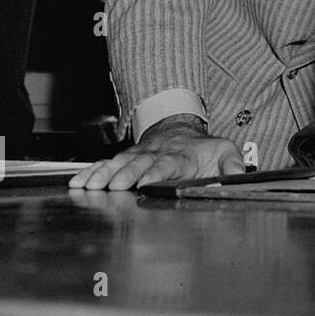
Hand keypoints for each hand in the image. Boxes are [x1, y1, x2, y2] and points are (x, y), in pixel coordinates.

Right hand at [69, 114, 243, 190]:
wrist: (180, 129)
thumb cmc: (204, 148)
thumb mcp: (225, 151)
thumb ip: (232, 165)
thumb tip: (237, 178)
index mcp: (181, 156)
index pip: (168, 163)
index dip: (156, 172)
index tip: (145, 183)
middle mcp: (156, 154)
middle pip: (139, 163)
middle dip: (125, 175)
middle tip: (114, 186)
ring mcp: (139, 155)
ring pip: (119, 163)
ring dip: (103, 174)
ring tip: (87, 186)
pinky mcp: (126, 158)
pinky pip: (106, 164)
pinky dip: (91, 172)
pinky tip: (77, 182)